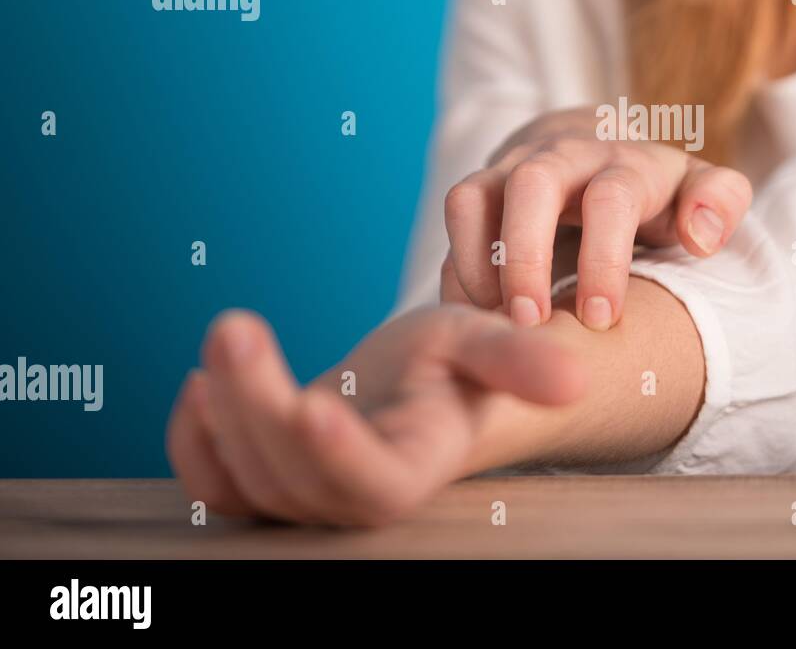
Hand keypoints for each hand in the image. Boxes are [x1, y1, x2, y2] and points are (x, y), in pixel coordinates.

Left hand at [165, 305, 585, 526]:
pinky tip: (198, 382)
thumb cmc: (458, 364)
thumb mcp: (487, 344)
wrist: (417, 385)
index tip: (313, 405)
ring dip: (224, 404)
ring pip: (246, 477)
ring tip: (229, 333)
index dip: (341, 457)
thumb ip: (521, 361)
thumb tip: (575, 378)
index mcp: (416, 463)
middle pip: (292, 478)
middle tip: (235, 329)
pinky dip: (192, 440)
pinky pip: (213, 482)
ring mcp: (306, 493)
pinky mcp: (265, 480)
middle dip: (253, 404)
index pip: (373, 486)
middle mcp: (356, 491)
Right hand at [441, 107, 751, 329]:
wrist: (597, 143)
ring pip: (474, 196)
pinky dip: (458, 269)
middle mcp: (563, 155)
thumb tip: (701, 236)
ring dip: (478, 263)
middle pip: (533, 184)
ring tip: (496, 326)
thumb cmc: (656, 189)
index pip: (612, 197)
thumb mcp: (699, 189)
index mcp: (626, 163)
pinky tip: (480, 318)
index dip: (605, 259)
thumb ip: (718, 203)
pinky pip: (454, 219)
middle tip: (530, 325)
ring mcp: (513, 167)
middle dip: (525, 257)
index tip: (603, 320)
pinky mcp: (480, 188)